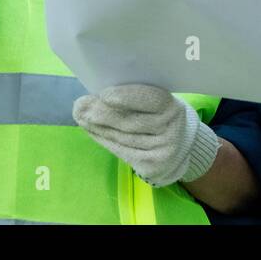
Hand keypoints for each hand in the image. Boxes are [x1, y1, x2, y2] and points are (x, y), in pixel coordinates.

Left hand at [73, 84, 220, 186]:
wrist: (179, 146)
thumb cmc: (161, 115)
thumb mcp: (157, 103)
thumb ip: (135, 97)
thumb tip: (99, 93)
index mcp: (173, 108)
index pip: (151, 99)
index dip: (126, 97)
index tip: (103, 94)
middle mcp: (171, 131)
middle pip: (130, 121)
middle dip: (102, 113)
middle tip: (81, 106)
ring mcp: (161, 151)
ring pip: (122, 137)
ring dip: (97, 127)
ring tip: (81, 116)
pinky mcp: (151, 166)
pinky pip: (122, 151)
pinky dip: (104, 139)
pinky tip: (92, 131)